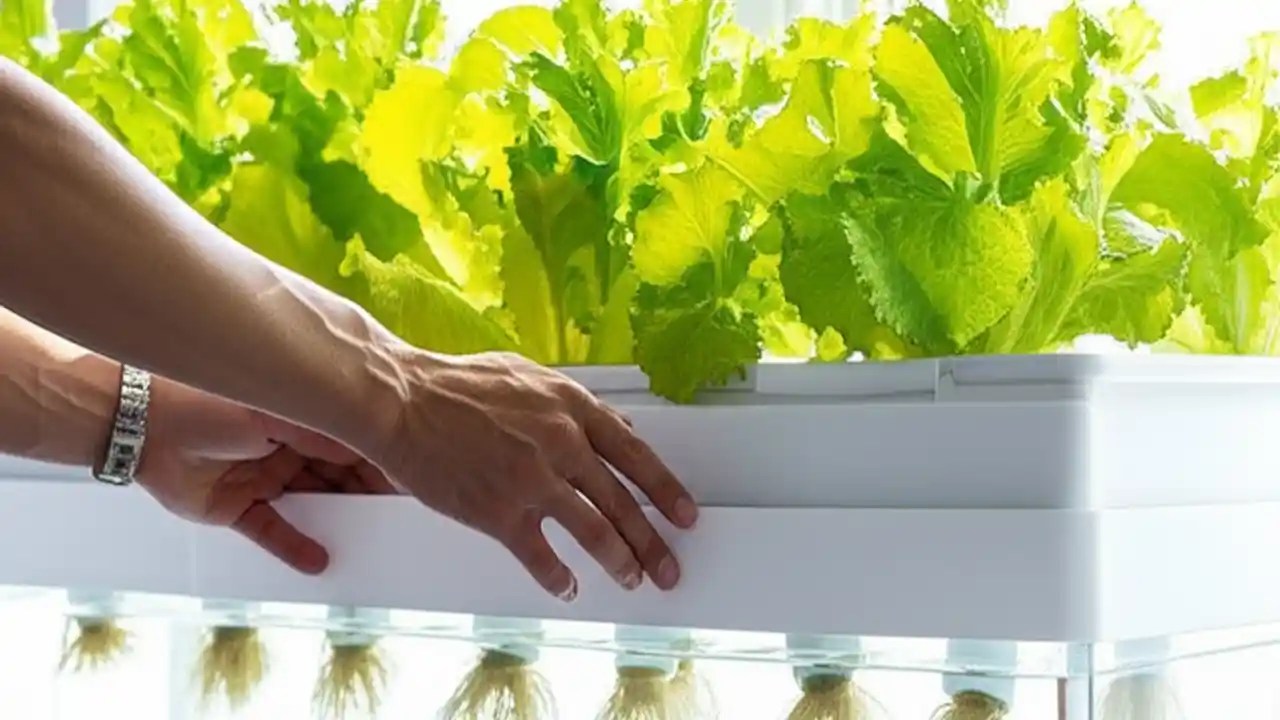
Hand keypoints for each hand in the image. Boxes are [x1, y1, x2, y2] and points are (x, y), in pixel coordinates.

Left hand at [136, 377, 394, 573]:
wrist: (142, 423)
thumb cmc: (209, 400)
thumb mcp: (277, 413)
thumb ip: (324, 434)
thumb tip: (375, 450)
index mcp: (300, 417)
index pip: (350, 441)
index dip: (379, 459)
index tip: (411, 479)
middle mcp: (287, 447)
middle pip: (337, 475)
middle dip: (365, 494)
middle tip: (399, 517)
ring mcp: (263, 478)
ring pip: (312, 503)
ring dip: (338, 521)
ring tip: (371, 542)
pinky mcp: (237, 507)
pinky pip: (272, 531)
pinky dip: (294, 547)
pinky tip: (319, 561)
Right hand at [370, 349, 698, 600]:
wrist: (402, 402)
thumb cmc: (459, 386)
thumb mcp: (528, 376)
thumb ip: (575, 403)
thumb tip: (618, 426)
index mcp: (571, 408)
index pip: (636, 455)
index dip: (666, 490)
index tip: (685, 515)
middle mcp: (561, 445)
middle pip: (622, 502)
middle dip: (652, 542)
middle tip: (668, 567)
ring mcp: (531, 481)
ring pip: (593, 531)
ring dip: (619, 562)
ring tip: (631, 579)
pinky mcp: (498, 512)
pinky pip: (540, 556)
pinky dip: (558, 577)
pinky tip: (568, 587)